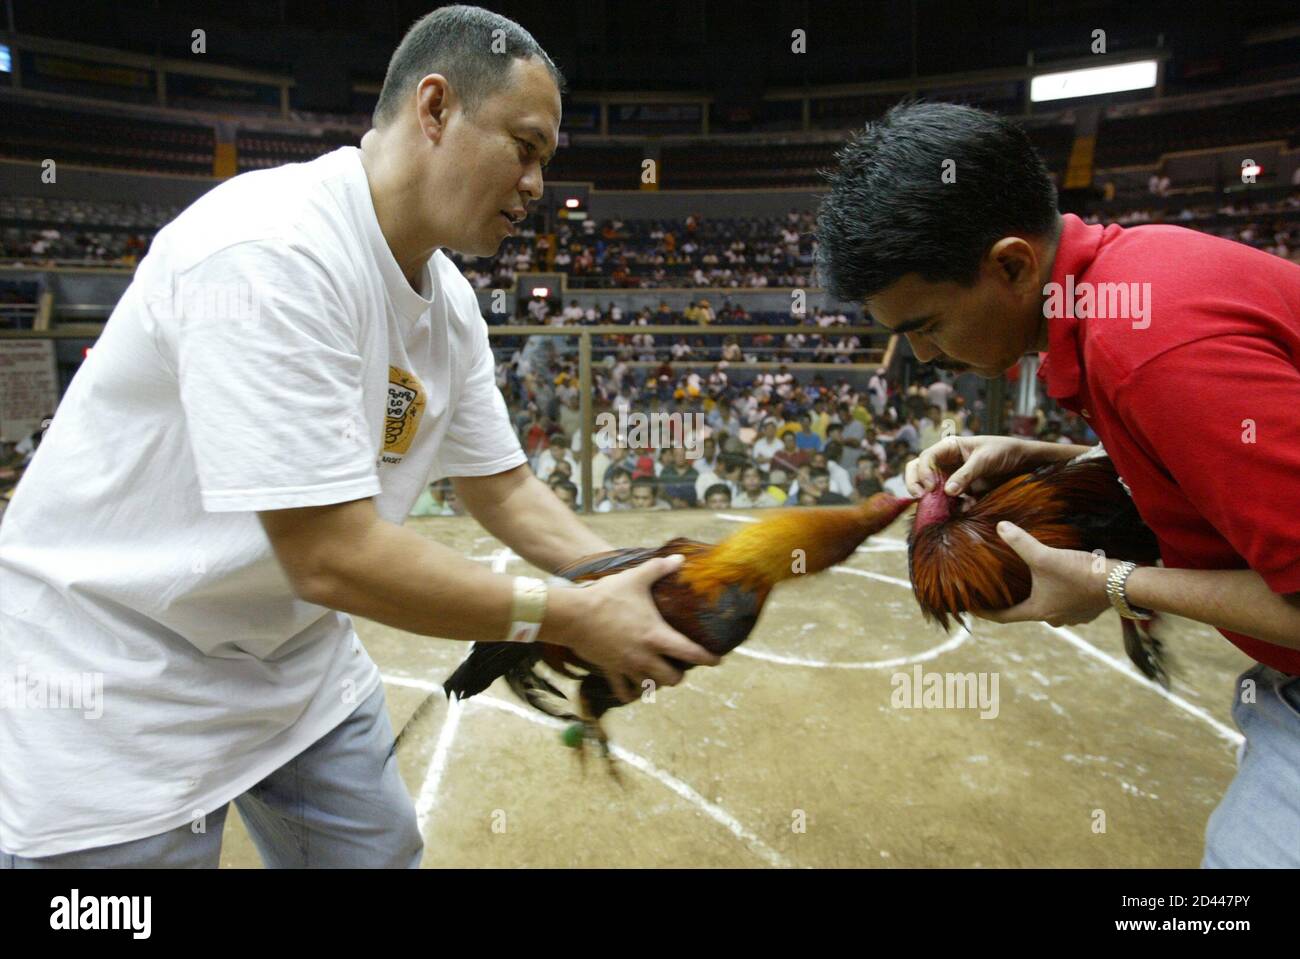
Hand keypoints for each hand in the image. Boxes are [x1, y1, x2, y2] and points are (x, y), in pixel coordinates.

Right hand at [545, 554, 721, 702]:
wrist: (573, 615)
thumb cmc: (607, 595)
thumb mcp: (635, 578)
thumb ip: (659, 569)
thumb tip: (679, 558)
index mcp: (656, 635)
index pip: (690, 653)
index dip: (708, 659)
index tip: (718, 660)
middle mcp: (645, 656)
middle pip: (672, 679)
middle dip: (679, 674)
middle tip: (679, 664)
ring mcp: (627, 666)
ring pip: (650, 686)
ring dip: (657, 681)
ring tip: (658, 673)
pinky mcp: (610, 670)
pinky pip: (623, 690)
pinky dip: (630, 692)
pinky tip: (634, 690)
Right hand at [906, 435, 1079, 497]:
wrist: (1024, 463)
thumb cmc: (1004, 452)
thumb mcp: (985, 460)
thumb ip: (965, 475)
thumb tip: (946, 492)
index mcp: (948, 448)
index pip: (925, 458)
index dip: (923, 472)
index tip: (932, 487)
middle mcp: (945, 462)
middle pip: (917, 470)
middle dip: (914, 483)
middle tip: (920, 498)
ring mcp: (950, 477)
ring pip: (929, 487)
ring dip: (928, 498)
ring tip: (934, 509)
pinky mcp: (960, 492)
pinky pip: (946, 500)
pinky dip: (946, 507)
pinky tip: (956, 512)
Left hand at [971, 522, 1111, 627]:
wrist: (1123, 583)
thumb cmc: (1081, 573)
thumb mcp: (1046, 556)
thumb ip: (1021, 542)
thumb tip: (1000, 527)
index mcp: (1039, 611)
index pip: (1004, 617)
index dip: (986, 612)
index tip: (972, 608)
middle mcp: (1054, 618)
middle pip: (1025, 611)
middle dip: (1012, 601)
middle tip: (998, 589)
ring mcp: (1073, 615)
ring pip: (1047, 606)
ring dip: (1036, 596)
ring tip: (1026, 581)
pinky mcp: (1088, 608)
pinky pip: (1065, 601)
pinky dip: (1056, 592)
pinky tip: (1056, 580)